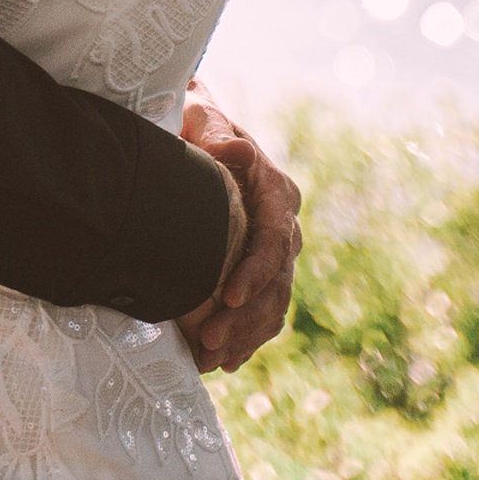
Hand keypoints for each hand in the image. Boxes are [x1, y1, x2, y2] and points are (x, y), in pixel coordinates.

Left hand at [175, 81, 301, 374]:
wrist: (194, 133)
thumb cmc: (195, 122)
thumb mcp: (201, 117)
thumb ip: (216, 132)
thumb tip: (236, 149)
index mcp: (277, 192)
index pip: (274, 240)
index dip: (254, 272)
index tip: (225, 296)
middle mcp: (284, 226)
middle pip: (275, 283)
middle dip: (244, 317)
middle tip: (208, 342)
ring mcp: (275, 254)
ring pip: (271, 305)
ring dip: (244, 336)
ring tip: (210, 360)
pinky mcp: (259, 273)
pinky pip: (261, 313)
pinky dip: (245, 339)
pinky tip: (223, 362)